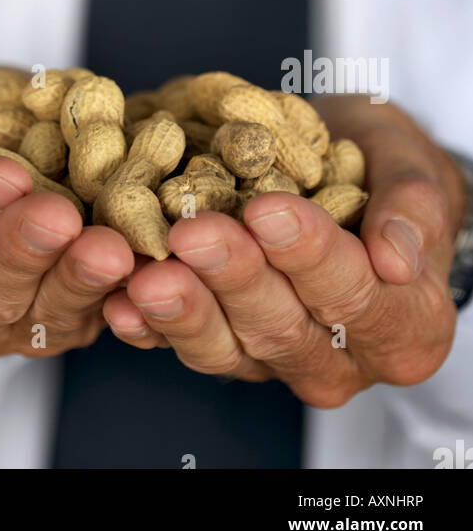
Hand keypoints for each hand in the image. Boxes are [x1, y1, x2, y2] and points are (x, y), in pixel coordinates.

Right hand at [0, 68, 134, 362]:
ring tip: (110, 249)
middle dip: (22, 251)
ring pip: (38, 318)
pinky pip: (88, 324)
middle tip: (60, 216)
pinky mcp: (56, 334)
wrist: (18, 156)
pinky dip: (117, 299)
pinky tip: (142, 272)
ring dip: (77, 282)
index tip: (5, 173)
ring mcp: (0, 334)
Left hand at [103, 96, 467, 405]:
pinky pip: (180, 347)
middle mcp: (338, 359)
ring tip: (147, 276)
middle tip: (191, 233)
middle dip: (233, 276)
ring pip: (226, 349)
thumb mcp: (410, 168)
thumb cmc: (381, 172)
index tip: (265, 210)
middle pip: (281, 325)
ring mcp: (273, 361)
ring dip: (182, 311)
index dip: (307, 253)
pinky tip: (118, 304)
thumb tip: (395, 258)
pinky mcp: (222, 350)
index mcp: (403, 325)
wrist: (345, 177)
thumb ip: (412, 208)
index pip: (352, 293)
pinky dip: (147, 330)